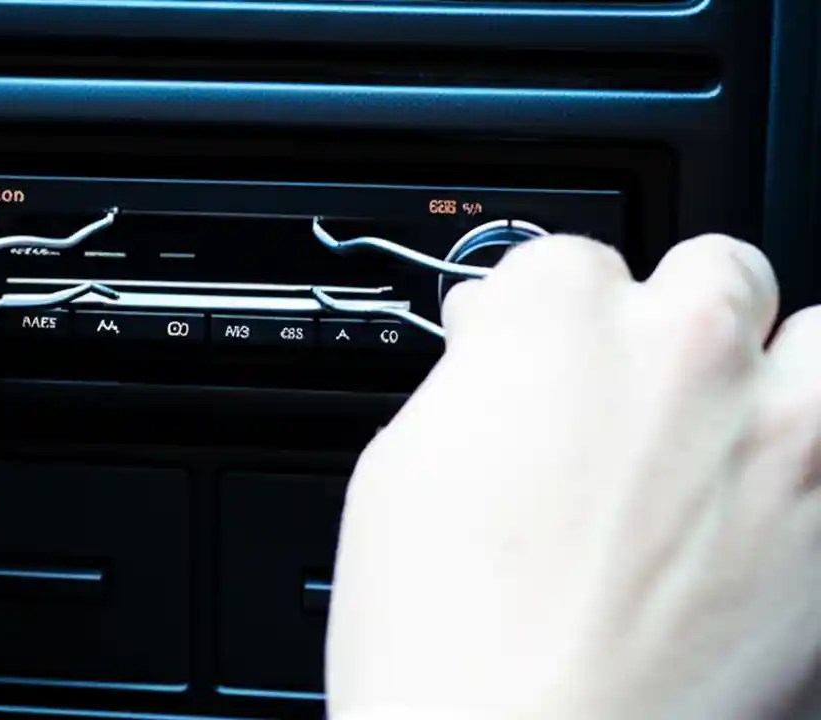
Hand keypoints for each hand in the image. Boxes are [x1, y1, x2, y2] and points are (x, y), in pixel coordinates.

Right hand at [328, 234, 820, 718]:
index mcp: (556, 322)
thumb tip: (496, 356)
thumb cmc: (440, 647)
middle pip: (712, 272)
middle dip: (672, 326)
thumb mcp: (401, 473)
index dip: (547, 323)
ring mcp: (785, 440)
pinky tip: (758, 525)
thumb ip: (473, 383)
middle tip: (636, 405)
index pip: (568, 259)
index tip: (544, 364)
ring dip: (779, 379)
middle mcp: (684, 355)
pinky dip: (812, 474)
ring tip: (727, 448)